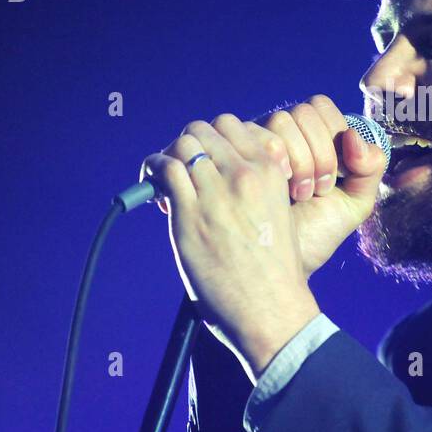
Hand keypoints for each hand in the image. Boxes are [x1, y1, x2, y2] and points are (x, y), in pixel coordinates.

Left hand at [140, 114, 321, 377]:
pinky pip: (164, 170)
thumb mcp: (278, 211)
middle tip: (183, 173)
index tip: (206, 162)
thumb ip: (253, 186)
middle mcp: (244, 174)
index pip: (231, 125)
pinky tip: (154, 192)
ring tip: (166, 183)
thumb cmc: (274, 269)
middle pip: (203, 129)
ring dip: (169, 157)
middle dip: (188, 146)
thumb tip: (213, 172)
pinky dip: (153, 173)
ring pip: (182, 144)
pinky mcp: (190, 213)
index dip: (212, 139)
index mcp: (271, 170)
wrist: (271, 307)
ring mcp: (216, 192)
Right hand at [256, 95, 387, 277]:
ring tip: (299, 194)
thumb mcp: (354, 203)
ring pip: (280, 120)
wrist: (282, 261)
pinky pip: (255, 136)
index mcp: (314, 136)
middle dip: (318, 153)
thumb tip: (353, 136)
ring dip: (297, 159)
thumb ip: (370, 169)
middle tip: (318, 189)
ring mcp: (258, 141)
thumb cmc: (317, 231)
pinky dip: (275, 162)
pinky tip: (278, 191)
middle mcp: (284, 133)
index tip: (336, 176)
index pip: (322, 107)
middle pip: (303, 111)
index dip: (333, 137)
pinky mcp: (235, 153)